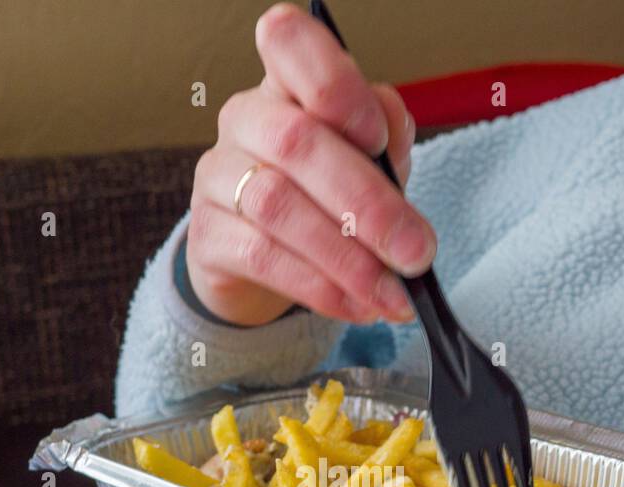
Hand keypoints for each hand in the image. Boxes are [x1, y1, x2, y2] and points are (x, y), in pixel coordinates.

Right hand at [185, 2, 434, 326]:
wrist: (263, 260)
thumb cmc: (326, 196)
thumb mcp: (368, 162)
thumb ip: (386, 139)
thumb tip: (392, 135)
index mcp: (287, 82)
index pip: (290, 43)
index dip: (337, 86)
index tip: (378, 138)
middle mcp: (245, 119)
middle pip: (298, 143)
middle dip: (368, 204)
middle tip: (416, 252)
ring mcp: (217, 176)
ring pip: (278, 207)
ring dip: (347, 258)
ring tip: (391, 294)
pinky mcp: (207, 236)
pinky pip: (263, 258)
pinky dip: (319, 287)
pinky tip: (356, 306)